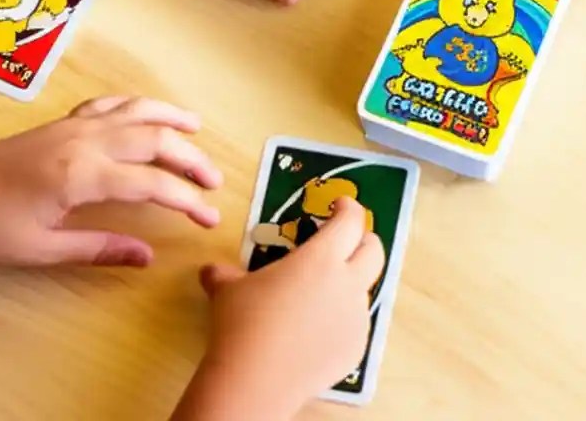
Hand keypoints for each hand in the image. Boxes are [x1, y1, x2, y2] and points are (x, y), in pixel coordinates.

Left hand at [0, 96, 222, 266]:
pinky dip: (135, 106)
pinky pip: (108, 105)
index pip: (151, 183)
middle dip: (191, 158)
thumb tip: (146, 256)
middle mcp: (82, 141)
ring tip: (197, 128)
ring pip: (134, 111)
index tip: (208, 218)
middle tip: (214, 182)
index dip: (186, 201)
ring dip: (170, 117)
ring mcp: (70, 127)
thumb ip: (98, 249)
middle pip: (154, 138)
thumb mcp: (42, 249)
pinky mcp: (59, 124)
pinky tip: (146, 114)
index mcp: (80, 175)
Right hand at [174, 198, 383, 419]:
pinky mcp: (356, 347)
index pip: (350, 221)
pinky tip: (316, 331)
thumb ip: (225, 275)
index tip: (339, 205)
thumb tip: (211, 272)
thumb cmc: (243, 324)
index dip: (348, 208)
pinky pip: (355, 324)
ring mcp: (355, 317)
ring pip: (364, 290)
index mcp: (322, 258)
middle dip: (363, 241)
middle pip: (374, 251)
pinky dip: (342, 319)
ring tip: (321, 294)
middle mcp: (347, 283)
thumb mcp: (228, 291)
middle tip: (344, 242)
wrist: (257, 380)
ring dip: (350, 284)